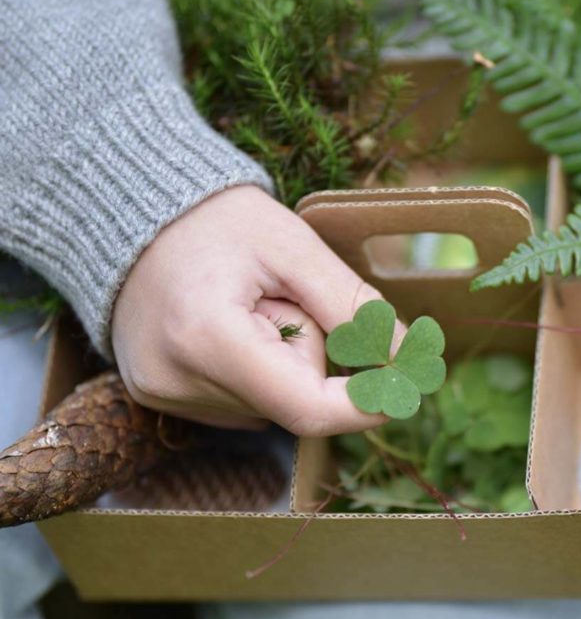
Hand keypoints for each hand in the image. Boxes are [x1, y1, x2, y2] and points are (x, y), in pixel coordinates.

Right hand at [112, 185, 396, 434]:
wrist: (138, 211)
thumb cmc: (219, 220)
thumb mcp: (295, 247)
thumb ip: (354, 305)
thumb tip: (405, 356)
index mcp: (208, 339)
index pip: (305, 407)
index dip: (363, 405)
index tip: (400, 386)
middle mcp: (176, 382)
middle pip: (288, 402)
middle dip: (309, 354)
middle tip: (281, 297)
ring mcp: (161, 395)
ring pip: (266, 405)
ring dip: (278, 362)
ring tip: (244, 307)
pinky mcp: (156, 397)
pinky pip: (238, 402)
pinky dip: (251, 370)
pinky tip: (226, 326)